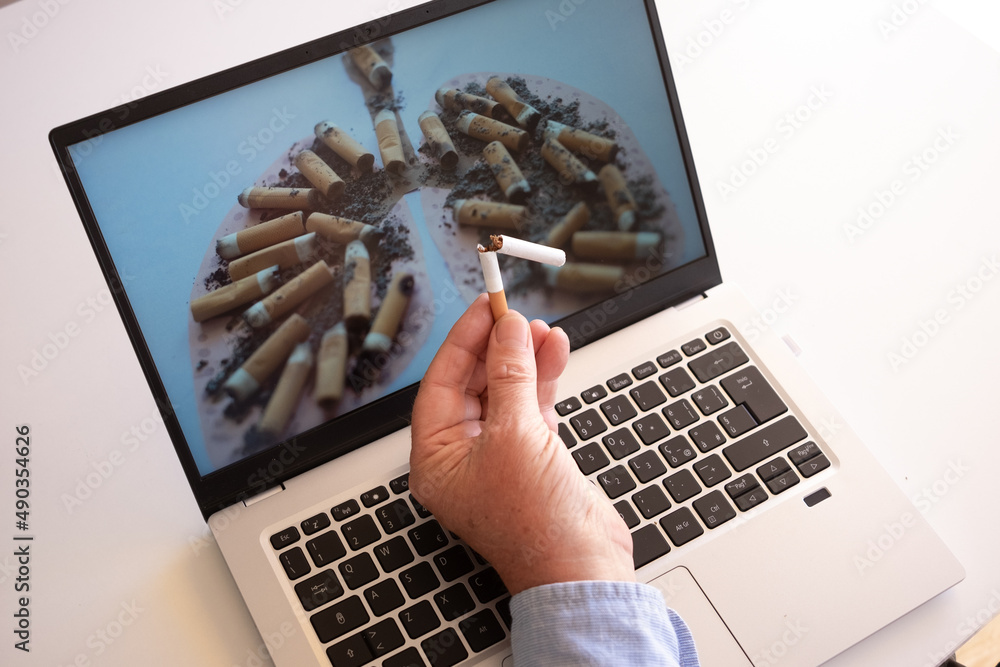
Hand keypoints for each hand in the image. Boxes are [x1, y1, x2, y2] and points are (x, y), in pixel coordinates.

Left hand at [410, 295, 634, 595]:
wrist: (584, 566)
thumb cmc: (536, 526)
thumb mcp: (516, 436)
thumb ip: (511, 376)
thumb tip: (507, 331)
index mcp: (437, 459)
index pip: (441, 384)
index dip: (463, 341)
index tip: (483, 308)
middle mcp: (463, 456)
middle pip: (473, 384)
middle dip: (496, 347)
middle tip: (513, 313)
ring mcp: (500, 455)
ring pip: (506, 391)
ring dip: (524, 358)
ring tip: (540, 328)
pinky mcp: (533, 456)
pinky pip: (532, 406)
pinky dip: (543, 379)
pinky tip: (554, 351)